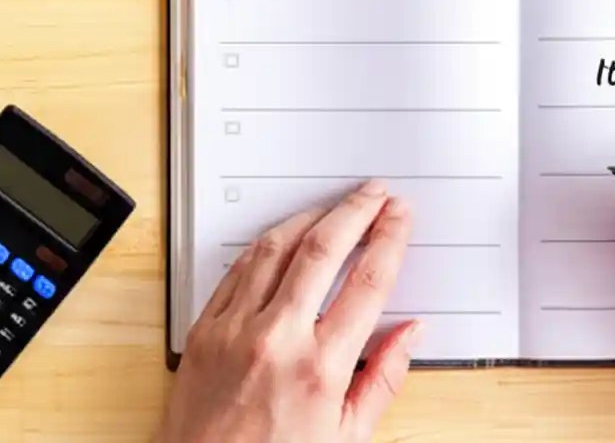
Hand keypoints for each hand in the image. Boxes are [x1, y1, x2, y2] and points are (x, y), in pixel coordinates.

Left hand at [157, 180, 419, 442]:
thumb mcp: (346, 437)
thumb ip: (383, 380)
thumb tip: (409, 335)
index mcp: (321, 368)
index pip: (368, 281)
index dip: (390, 238)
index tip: (399, 217)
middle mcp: (277, 339)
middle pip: (324, 249)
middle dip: (356, 211)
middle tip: (373, 194)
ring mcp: (235, 330)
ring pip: (276, 247)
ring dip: (310, 217)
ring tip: (332, 207)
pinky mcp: (205, 331)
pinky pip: (237, 269)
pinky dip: (265, 245)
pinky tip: (282, 238)